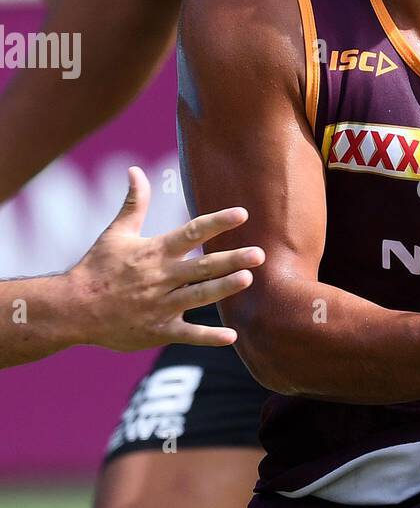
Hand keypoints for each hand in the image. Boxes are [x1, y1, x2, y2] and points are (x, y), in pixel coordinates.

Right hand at [68, 167, 264, 350]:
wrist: (72, 308)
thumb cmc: (97, 268)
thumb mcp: (116, 233)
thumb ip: (134, 203)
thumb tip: (135, 170)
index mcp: (154, 252)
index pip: (191, 233)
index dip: (217, 222)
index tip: (242, 214)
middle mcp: (160, 278)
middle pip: (201, 267)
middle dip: (231, 259)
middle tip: (259, 253)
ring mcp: (159, 305)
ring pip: (197, 297)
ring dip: (223, 289)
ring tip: (247, 279)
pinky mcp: (157, 330)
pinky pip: (186, 334)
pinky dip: (208, 336)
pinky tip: (231, 336)